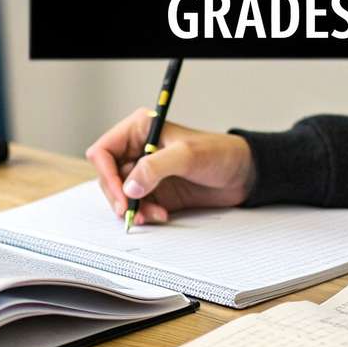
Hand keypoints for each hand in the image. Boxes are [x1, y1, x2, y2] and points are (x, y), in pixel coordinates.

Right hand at [85, 108, 255, 224]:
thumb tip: (129, 187)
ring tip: (150, 215)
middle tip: (130, 211)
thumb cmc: (219, 154)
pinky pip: (137, 206)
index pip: (104, 151)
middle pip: (107, 176)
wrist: (243, 175)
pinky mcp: (155, 192)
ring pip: (120, 195)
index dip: (106, 173)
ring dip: (131, 208)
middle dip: (117, 196)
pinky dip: (144, 214)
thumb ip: (155, 168)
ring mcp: (145, 173)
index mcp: (139, 131)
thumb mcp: (187, 156)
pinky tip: (160, 215)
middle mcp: (137, 151)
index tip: (121, 192)